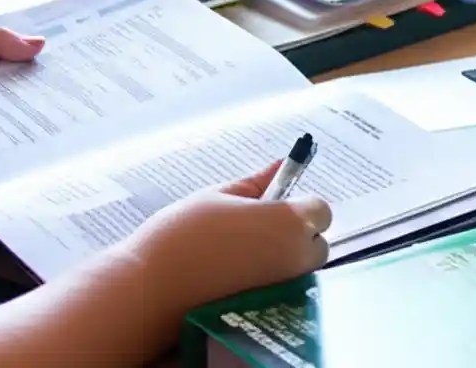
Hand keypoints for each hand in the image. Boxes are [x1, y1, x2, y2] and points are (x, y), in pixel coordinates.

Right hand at [121, 162, 332, 312]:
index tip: (274, 205)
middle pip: (317, 242)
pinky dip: (272, 280)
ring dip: (285, 258)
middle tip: (258, 229)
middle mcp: (296, 258)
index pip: (320, 209)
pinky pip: (286, 289)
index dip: (299, 205)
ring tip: (243, 254)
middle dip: (296, 234)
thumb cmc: (182, 237)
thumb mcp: (218, 196)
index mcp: (288, 222)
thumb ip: (257, 182)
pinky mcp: (272, 310)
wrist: (155, 290)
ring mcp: (286, 288)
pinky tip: (240, 276)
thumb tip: (280, 164)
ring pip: (302, 268)